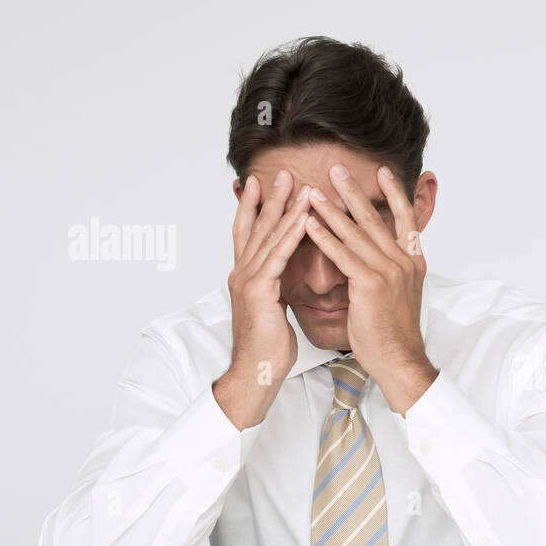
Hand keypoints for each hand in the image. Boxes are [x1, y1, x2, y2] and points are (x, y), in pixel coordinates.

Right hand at [214, 170, 310, 429]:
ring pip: (267, 236)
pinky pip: (278, 257)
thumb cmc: (268, 346)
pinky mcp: (259, 291)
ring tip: (297, 186)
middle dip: (269, 199)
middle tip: (282, 173)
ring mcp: (248, 280)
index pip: (250, 234)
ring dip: (283, 209)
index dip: (255, 207)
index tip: (263, 184)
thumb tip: (283, 277)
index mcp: (247, 276)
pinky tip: (303, 220)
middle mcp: (243, 273)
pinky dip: (290, 236)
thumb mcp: (273, 309)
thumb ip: (275, 287)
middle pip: (256, 227)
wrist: (256, 372)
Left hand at [305, 163, 437, 414]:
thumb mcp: (400, 294)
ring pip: (356, 233)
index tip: (383, 172)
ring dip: (331, 210)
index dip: (395, 194)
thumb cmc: (394, 333)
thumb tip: (378, 258)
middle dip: (354, 192)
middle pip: (376, 219)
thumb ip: (391, 271)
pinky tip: (309, 224)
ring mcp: (389, 272)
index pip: (405, 219)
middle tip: (336, 169)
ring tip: (313, 191)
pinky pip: (342, 255)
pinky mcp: (370, 284)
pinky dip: (324, 237)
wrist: (399, 359)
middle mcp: (404, 262)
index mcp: (413, 262)